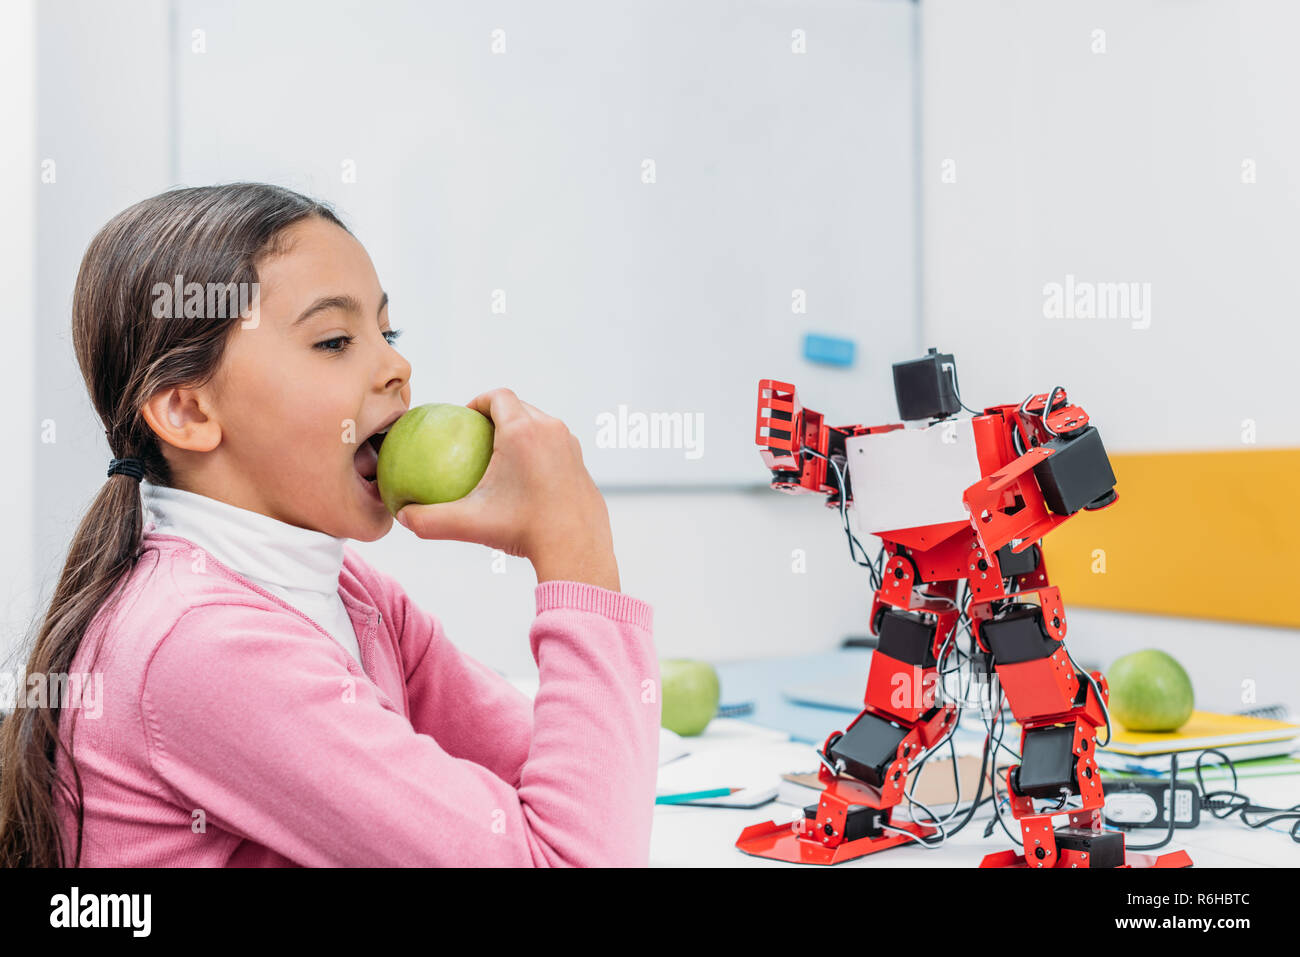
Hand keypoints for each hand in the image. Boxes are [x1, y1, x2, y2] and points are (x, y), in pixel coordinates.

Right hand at [396, 388, 620, 591]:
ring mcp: (570, 445)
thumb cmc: (524, 532)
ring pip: (540, 425)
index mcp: (523, 431)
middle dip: (498, 416)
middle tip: (479, 438)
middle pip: (520, 406)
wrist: (576, 550)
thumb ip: (430, 520)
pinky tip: (526, 480)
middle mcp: (550, 429)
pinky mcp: (582, 463)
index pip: (498, 396)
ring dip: (521, 432)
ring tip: (502, 457)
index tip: (465, 420)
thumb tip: (402, 517)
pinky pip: (556, 446)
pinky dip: (539, 452)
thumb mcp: (470, 524)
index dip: (479, 401)